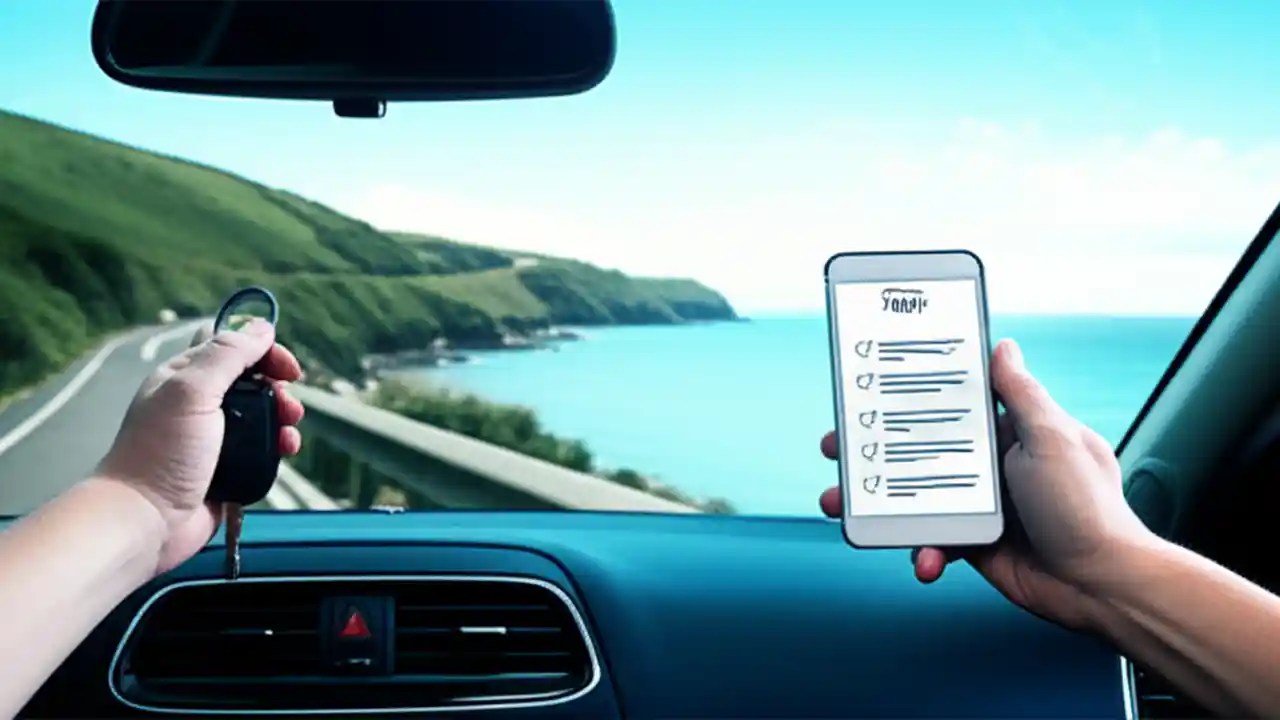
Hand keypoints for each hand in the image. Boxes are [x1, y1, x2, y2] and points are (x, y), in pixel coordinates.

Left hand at [97, 319, 304, 574]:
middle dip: (278, 389)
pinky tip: (284, 453)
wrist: (146, 521)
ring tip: (289, 436)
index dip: (263, 350)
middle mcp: (199, 404)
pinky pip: (262, 450)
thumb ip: (228, 355)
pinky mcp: (228, 469)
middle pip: (251, 381)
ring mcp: (214, 439)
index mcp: (184, 377)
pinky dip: (278, 448)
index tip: (288, 369)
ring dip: (283, 420)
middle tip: (290, 409)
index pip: (229, 346)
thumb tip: (262, 327)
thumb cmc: (164, 452)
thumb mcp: (192, 391)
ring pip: (261, 416)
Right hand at [818, 339, 1155, 629]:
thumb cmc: (1088, 507)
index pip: (951, 407)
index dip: (909, 399)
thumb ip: (1022, 394)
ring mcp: (981, 506)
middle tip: (838, 448)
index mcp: (1012, 433)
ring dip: (877, 503)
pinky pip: (933, 540)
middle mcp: (992, 467)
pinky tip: (923, 558)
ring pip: (915, 497)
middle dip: (874, 451)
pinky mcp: (974, 544)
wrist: (1101, 584)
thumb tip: (1004, 346)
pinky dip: (922, 549)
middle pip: (920, 450)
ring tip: (841, 506)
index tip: (870, 394)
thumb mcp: (1053, 438)